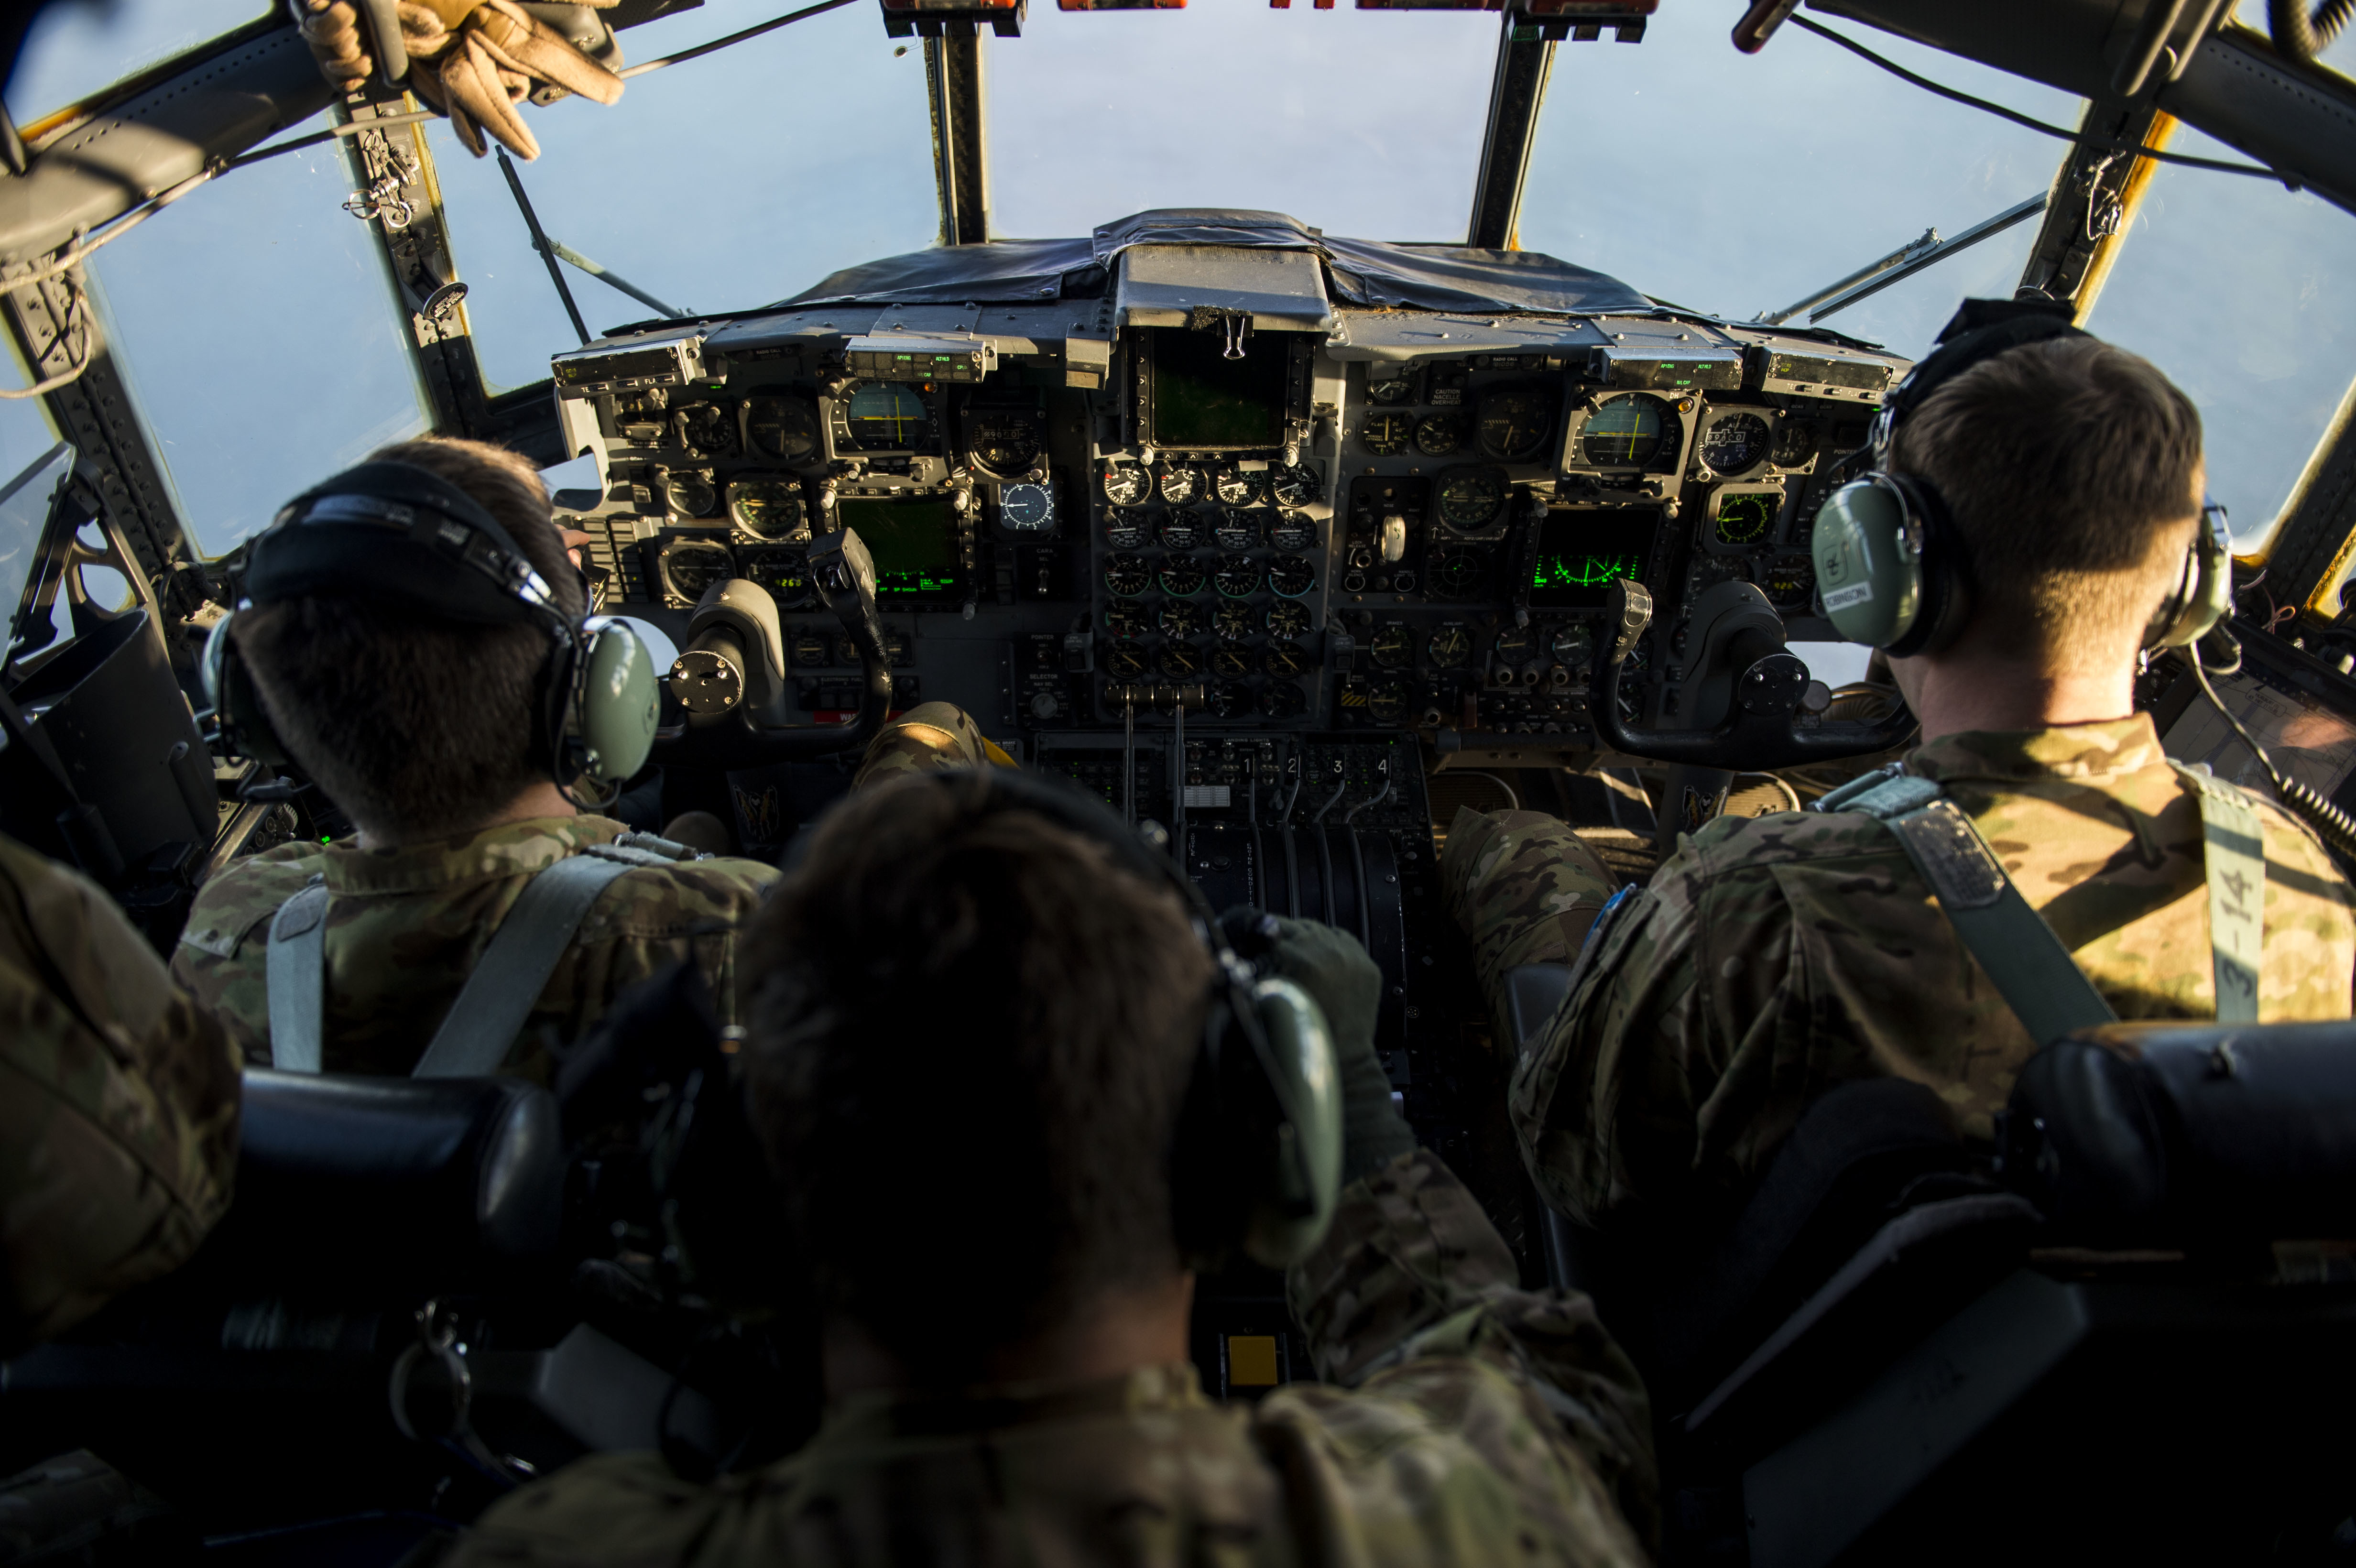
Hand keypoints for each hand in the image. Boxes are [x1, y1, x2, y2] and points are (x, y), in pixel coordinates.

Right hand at [1220, 909, 1413, 1182]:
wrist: (1342, 1064)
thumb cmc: (1301, 1042)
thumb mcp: (1267, 1000)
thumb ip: (1254, 970)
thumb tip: (1241, 949)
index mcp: (1301, 959)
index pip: (1270, 926)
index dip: (1255, 932)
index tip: (1248, 935)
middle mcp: (1330, 952)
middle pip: (1296, 926)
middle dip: (1280, 938)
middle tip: (1271, 953)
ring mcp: (1353, 957)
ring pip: (1320, 931)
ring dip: (1306, 942)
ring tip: (1297, 963)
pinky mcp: (1367, 967)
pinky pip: (1343, 943)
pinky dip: (1330, 950)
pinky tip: (1321, 966)